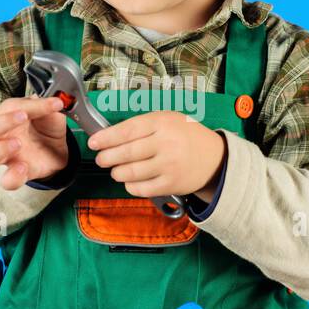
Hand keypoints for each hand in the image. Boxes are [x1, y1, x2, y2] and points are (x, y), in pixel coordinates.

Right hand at [0, 96, 69, 189]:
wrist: (57, 149)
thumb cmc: (47, 127)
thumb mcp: (52, 114)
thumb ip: (49, 109)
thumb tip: (51, 101)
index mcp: (8, 116)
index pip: (11, 107)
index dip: (30, 105)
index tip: (52, 104)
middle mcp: (2, 136)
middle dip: (2, 122)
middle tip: (22, 117)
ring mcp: (7, 156)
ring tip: (18, 144)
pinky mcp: (17, 173)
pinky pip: (6, 180)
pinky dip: (12, 176)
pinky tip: (24, 168)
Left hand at [87, 111, 224, 201]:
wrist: (215, 159)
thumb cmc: (186, 137)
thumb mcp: (168, 120)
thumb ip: (143, 126)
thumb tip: (110, 135)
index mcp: (163, 123)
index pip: (127, 130)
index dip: (106, 138)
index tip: (94, 142)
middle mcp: (166, 143)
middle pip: (126, 153)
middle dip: (107, 157)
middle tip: (101, 159)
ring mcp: (169, 165)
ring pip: (131, 172)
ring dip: (117, 172)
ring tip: (116, 170)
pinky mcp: (170, 184)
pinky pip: (141, 188)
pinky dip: (130, 185)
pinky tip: (130, 180)